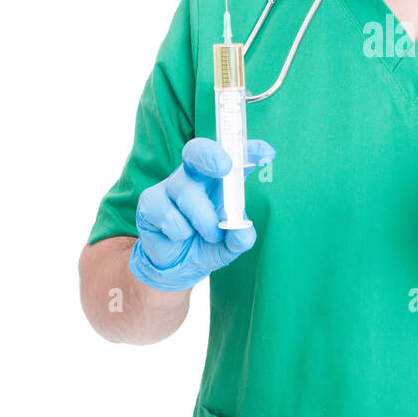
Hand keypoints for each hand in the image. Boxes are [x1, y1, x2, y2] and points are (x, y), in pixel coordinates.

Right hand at [130, 137, 274, 290]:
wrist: (178, 266)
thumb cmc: (208, 243)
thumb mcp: (230, 244)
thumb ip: (240, 238)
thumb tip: (241, 230)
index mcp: (222, 178)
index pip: (237, 155)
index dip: (252, 150)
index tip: (267, 154)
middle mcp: (196, 174)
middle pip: (198, 150)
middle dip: (211, 154)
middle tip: (225, 167)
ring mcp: (171, 185)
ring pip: (185, 190)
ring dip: (202, 219)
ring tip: (209, 234)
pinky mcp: (150, 201)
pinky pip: (166, 212)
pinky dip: (179, 230)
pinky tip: (178, 236)